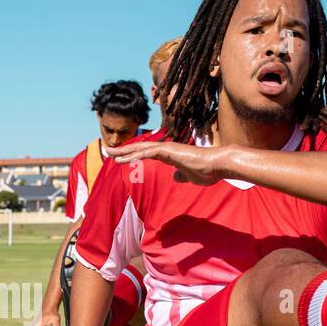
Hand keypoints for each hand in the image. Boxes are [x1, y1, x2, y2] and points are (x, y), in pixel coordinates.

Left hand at [107, 141, 229, 184]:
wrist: (217, 165)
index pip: (146, 153)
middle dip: (123, 150)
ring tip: (110, 153)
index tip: (120, 158)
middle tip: (108, 151)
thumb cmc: (206, 171)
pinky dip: (134, 155)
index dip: (133, 155)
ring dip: (124, 151)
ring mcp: (167, 148)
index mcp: (169, 155)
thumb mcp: (189, 177)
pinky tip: (123, 159)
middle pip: (140, 148)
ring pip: (141, 148)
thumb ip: (181, 176)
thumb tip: (176, 177)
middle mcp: (166, 149)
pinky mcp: (169, 151)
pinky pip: (147, 152)